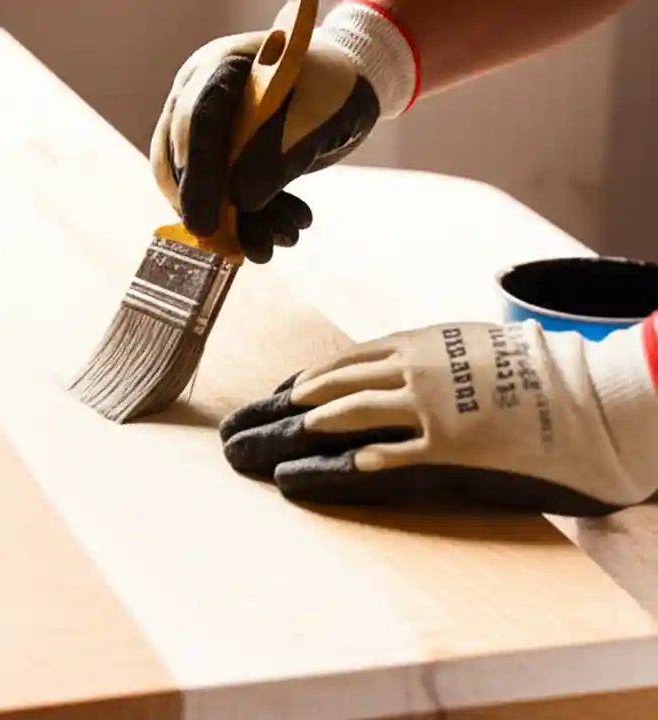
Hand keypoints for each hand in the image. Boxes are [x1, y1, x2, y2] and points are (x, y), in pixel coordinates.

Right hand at [149, 28, 380, 261]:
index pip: (197, 119)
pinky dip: (247, 219)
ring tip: (283, 238)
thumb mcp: (318, 119)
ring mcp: (201, 125)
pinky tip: (282, 229)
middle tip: (244, 247)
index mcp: (221, 66)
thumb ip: (278, 155)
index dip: (199, 175)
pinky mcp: (214, 154)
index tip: (206, 225)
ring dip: (236, 221)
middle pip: (180, 158)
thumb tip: (240, 201)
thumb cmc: (336, 90)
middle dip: (212, 209)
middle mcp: (197, 94)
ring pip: (194, 184)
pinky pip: (216, 194)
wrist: (347, 88)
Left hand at [219, 319, 657, 516]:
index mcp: (418, 345)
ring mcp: (429, 410)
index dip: (293, 388)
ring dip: (281, 440)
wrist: (598, 397)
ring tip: (244, 457)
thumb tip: (377, 370)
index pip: (336, 366)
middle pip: (322, 392)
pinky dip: (330, 469)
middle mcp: (414, 371)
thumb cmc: (538, 373)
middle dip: (269, 414)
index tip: (264, 404)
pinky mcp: (448, 451)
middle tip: (230, 433)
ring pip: (337, 421)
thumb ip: (422, 356)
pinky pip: (376, 460)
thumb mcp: (471, 346)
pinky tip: (293, 479)